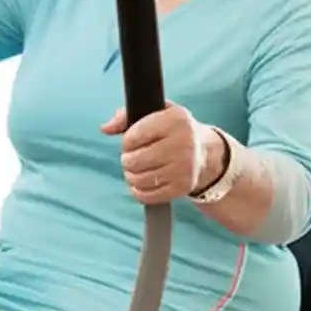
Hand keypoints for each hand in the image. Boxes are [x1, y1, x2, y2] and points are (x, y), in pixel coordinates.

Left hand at [100, 103, 220, 204]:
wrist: (204, 153)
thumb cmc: (172, 131)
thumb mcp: (156, 113)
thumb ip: (127, 117)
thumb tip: (105, 128)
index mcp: (176, 120)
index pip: (134, 135)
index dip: (127, 141)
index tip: (131, 142)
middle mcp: (183, 143)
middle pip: (136, 160)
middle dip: (127, 160)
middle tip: (131, 158)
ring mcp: (184, 168)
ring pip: (140, 179)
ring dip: (131, 176)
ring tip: (135, 170)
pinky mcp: (182, 188)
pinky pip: (149, 196)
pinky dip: (139, 191)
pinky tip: (141, 183)